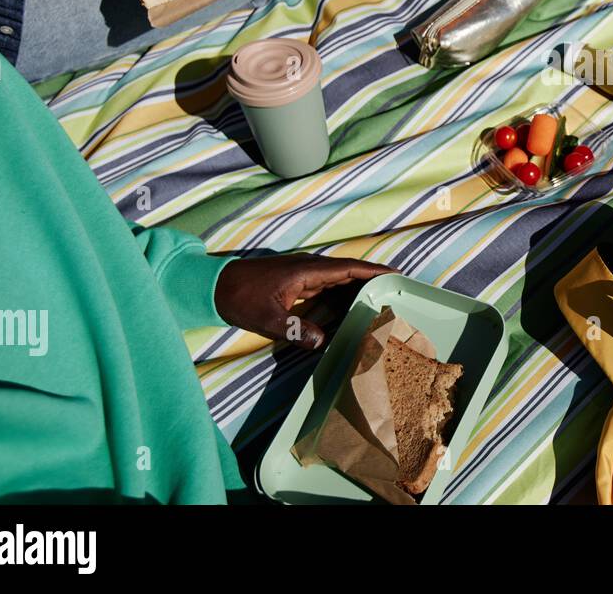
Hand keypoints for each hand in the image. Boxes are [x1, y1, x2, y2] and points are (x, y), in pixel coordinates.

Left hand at [214, 254, 391, 349]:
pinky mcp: (297, 283)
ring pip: (340, 279)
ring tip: (382, 299)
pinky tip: (352, 306)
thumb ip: (295, 329)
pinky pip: (328, 286)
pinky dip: (344, 294)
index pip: (349, 269)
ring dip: (360, 287)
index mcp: (307, 270)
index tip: (396, 274)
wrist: (214, 287)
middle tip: (397, 291)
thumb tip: (322, 343)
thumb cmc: (240, 298)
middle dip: (374, 279)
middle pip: (349, 272)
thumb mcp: (267, 318)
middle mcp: (310, 268)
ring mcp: (304, 274)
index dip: (373, 271)